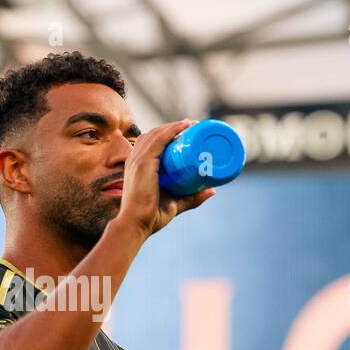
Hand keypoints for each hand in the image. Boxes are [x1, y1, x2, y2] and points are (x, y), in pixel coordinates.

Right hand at [116, 119, 215, 239]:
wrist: (136, 225)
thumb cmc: (150, 217)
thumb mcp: (175, 203)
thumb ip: (191, 198)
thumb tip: (213, 191)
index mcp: (138, 166)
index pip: (150, 142)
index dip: (166, 133)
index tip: (186, 131)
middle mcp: (136, 160)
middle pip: (154, 134)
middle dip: (172, 127)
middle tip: (192, 126)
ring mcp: (138, 160)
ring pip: (157, 134)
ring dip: (174, 126)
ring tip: (191, 124)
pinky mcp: (143, 164)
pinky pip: (159, 140)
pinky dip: (172, 130)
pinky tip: (184, 125)